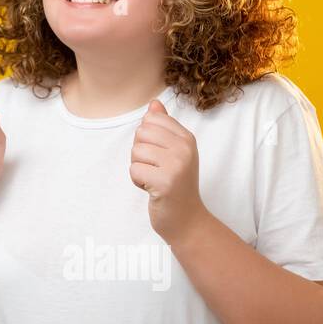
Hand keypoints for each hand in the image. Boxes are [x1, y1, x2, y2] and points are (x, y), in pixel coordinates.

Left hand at [129, 99, 206, 244]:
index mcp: (187, 138)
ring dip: (139, 168)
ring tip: (155, 179)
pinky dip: (137, 181)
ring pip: (135, 151)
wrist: (187, 220)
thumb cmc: (175, 184)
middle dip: (140, 153)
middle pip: (141, 133)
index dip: (147, 139)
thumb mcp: (173, 152)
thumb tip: (153, 103)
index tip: (159, 156)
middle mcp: (185, 148)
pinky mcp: (166, 182)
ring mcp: (177, 165)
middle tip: (155, 169)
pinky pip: (134, 170)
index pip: (151, 119)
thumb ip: (163, 127)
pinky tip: (152, 189)